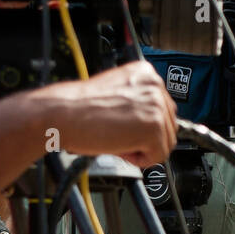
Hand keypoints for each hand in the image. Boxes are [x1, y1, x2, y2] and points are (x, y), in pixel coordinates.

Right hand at [49, 61, 177, 165]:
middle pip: (170, 127)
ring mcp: (156, 105)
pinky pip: (158, 156)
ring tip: (118, 141)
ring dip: (143, 149)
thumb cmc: (82, 107)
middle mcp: (155, 85)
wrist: (64, 113)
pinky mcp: (153, 126)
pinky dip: (140, 159)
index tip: (128, 128)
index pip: (165, 110)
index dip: (145, 127)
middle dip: (147, 139)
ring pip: (166, 143)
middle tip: (120, 137)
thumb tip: (155, 125)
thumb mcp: (118, 95)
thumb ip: (139, 104)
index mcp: (146, 73)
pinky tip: (120, 147)